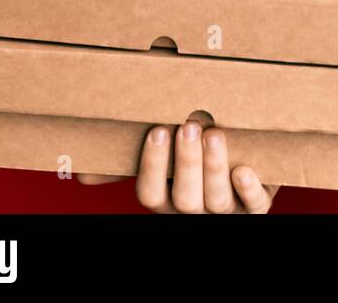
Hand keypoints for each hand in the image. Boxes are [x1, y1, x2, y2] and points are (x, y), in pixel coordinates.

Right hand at [77, 120, 278, 213]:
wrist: (251, 164)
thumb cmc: (196, 157)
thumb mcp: (165, 156)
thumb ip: (128, 160)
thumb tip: (80, 173)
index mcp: (167, 197)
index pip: (151, 192)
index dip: (153, 165)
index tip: (157, 131)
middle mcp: (193, 208)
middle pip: (185, 198)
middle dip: (186, 162)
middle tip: (188, 126)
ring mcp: (227, 210)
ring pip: (217, 200)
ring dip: (214, 168)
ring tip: (215, 134)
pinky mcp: (257, 205)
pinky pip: (255, 205)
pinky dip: (249, 189)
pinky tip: (244, 169)